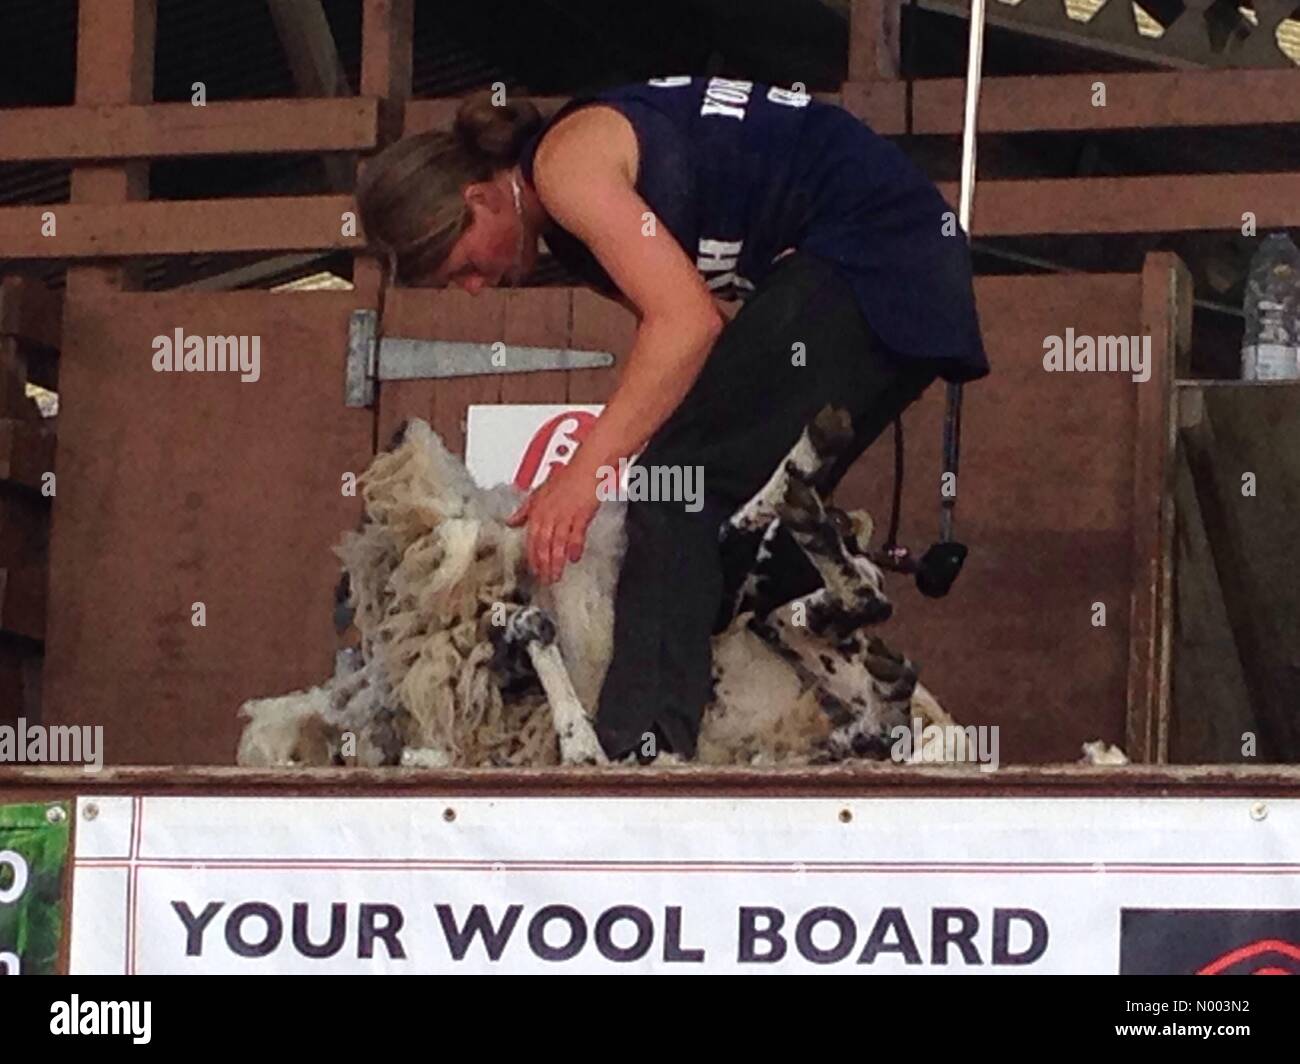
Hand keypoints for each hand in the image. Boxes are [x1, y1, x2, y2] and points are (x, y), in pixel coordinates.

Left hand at [506, 461, 600, 584]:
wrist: (587, 466)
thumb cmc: (568, 477)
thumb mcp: (540, 492)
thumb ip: (525, 510)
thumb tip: (511, 521)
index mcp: (537, 510)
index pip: (531, 539)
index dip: (532, 557)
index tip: (534, 570)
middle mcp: (549, 513)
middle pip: (542, 545)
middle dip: (542, 565)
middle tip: (545, 580)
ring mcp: (565, 515)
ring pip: (556, 543)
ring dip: (556, 562)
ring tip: (556, 575)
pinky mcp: (581, 514)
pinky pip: (576, 535)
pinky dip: (574, 547)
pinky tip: (574, 558)